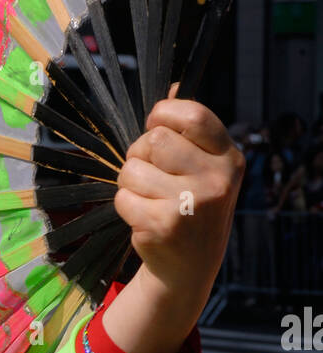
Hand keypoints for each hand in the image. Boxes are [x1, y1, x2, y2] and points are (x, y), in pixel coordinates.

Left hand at [102, 89, 244, 352]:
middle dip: (140, 154)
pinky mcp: (163, 225)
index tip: (155, 127)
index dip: (163, 115)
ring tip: (147, 199)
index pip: (192, 115)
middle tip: (149, 175)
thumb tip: (171, 84)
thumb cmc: (191, 208)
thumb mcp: (204, 168)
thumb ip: (189, 131)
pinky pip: (123, 197)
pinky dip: (125, 206)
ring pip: (132, 168)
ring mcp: (191, 204)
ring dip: (129, 183)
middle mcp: (216, 180)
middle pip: (154, 140)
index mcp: (229, 158)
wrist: (189, 268)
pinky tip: (143, 219)